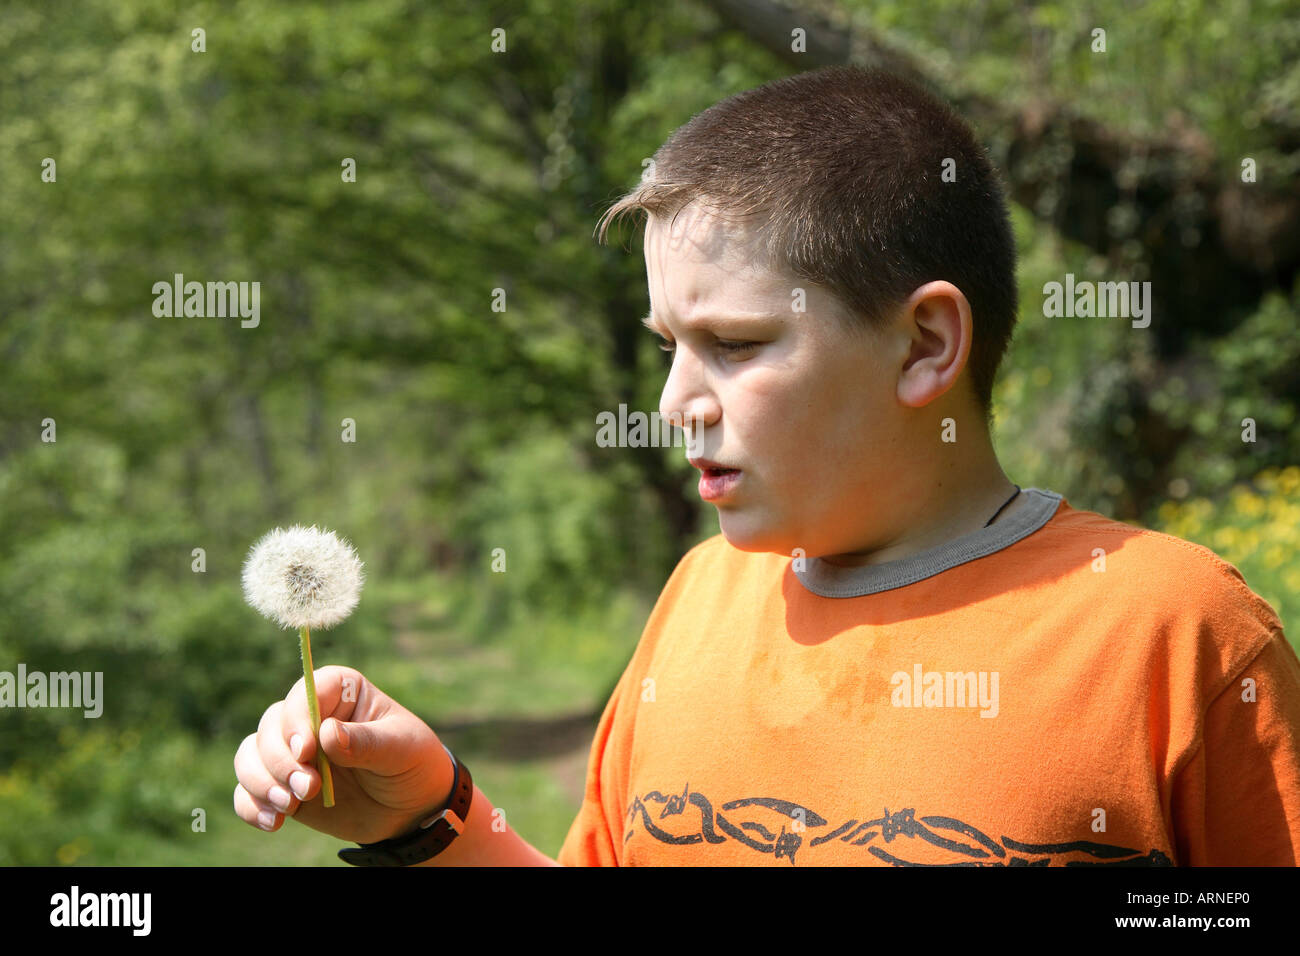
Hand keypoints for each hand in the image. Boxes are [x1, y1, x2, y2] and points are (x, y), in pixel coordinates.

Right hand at [233, 665, 454, 844]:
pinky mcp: (283, 784)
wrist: (411, 807)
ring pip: (251, 755)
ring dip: (261, 782)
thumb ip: (366, 742)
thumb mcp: (400, 750)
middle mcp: (309, 718)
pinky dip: (251, 806)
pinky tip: (274, 823)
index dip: (297, 719)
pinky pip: (248, 790)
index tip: (306, 751)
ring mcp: (292, 752)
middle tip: (306, 788)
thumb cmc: (412, 764)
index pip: (305, 693)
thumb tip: (326, 733)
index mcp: (341, 692)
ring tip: (289, 807)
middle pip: (270, 726)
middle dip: (280, 761)